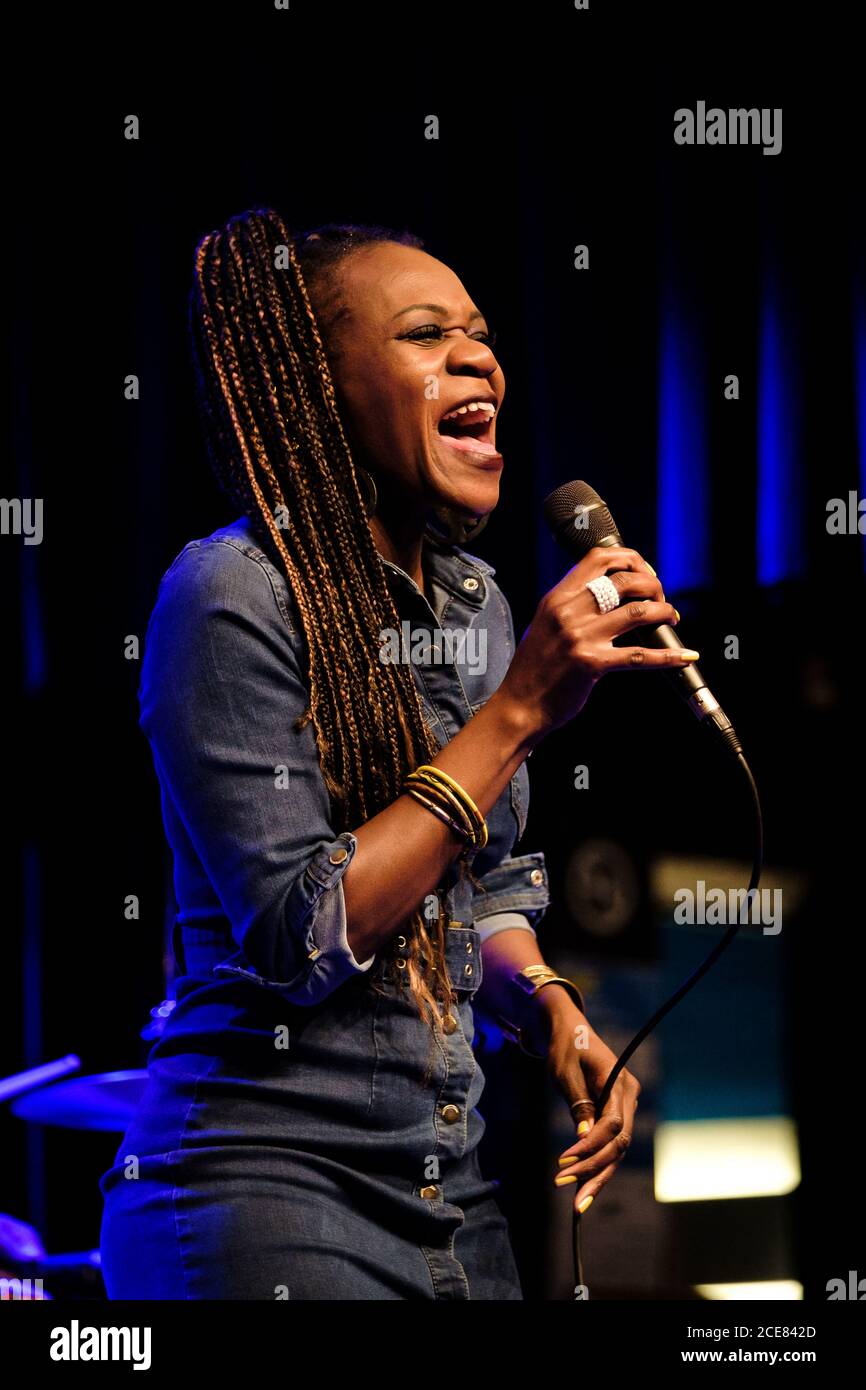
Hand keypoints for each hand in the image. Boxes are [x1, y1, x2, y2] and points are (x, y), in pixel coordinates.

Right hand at [499, 544, 694, 738]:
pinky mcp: (592, 664)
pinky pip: (640, 656)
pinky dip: (668, 656)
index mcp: (557, 597)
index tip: (645, 573)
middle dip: (653, 585)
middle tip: (661, 599)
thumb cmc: (534, 669)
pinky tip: (684, 657)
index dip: (630, 559)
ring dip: (664, 611)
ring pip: (638, 611)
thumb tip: (607, 593)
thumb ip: (572, 606)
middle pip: (624, 580)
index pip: (598, 558)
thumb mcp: (545, 624)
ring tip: (671, 618)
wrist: (519, 705)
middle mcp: (568, 612)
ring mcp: (581, 637)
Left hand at [545, 1008, 640, 1213]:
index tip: (564, 1161)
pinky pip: (609, 1144)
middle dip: (595, 1170)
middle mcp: (629, 1097)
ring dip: (597, 1175)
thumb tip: (584, 1138)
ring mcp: (625, 1107)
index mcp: (619, 1082)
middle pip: (619, 1143)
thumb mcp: (565, 1071)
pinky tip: (583, 1188)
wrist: (570, 1030)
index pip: (612, 1124)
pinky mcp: (615, 1114)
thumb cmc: (566, 1047)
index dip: (590, 1146)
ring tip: (578, 1204)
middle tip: (570, 1193)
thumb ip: (578, 1103)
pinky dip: (597, 1165)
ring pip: (616, 1149)